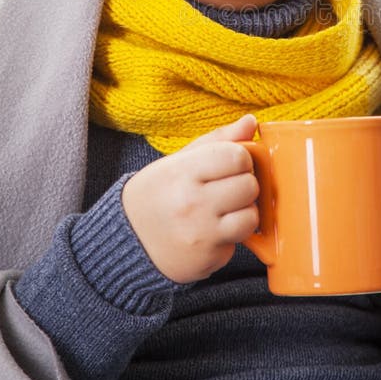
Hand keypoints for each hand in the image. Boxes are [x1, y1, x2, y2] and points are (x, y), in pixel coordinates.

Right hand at [121, 114, 259, 283]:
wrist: (128, 240)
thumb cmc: (159, 193)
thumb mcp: (179, 160)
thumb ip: (218, 140)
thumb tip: (252, 122)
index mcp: (183, 171)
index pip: (238, 156)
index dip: (241, 158)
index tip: (230, 164)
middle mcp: (191, 202)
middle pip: (250, 185)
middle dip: (244, 184)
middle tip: (227, 188)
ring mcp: (200, 233)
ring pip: (251, 215)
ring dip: (243, 211)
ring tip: (224, 210)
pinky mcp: (208, 258)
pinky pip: (240, 241)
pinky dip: (233, 235)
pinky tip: (214, 230)